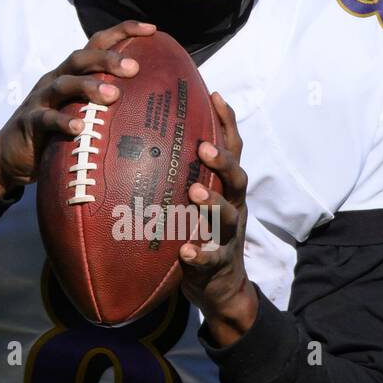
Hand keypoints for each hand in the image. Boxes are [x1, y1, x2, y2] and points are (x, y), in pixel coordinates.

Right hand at [0, 20, 152, 197]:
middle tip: (134, 68)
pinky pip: (46, 118)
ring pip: (64, 84)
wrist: (9, 156)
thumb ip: (106, 108)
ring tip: (112, 96)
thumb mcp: (82, 115)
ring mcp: (40, 99)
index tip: (152, 29)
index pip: (96, 43)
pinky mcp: (29, 122)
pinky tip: (79, 128)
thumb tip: (153, 113)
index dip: (122, 32)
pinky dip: (63, 122)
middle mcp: (55, 80)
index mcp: (71, 74)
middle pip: (81, 59)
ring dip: (88, 87)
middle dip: (107, 59)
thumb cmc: (56, 135)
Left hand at [178, 92, 258, 345]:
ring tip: (194, 192)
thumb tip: (145, 140)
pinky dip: (200, 254)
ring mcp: (229, 237)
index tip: (214, 94)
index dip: (227, 122)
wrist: (222, 288)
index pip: (233, 149)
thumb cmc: (201, 235)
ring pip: (228, 216)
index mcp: (227, 189)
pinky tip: (186, 250)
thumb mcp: (195, 203)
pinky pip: (212, 259)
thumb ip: (182, 176)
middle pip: (237, 178)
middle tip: (204, 148)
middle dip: (223, 161)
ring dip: (212, 202)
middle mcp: (233, 207)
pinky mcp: (219, 264)